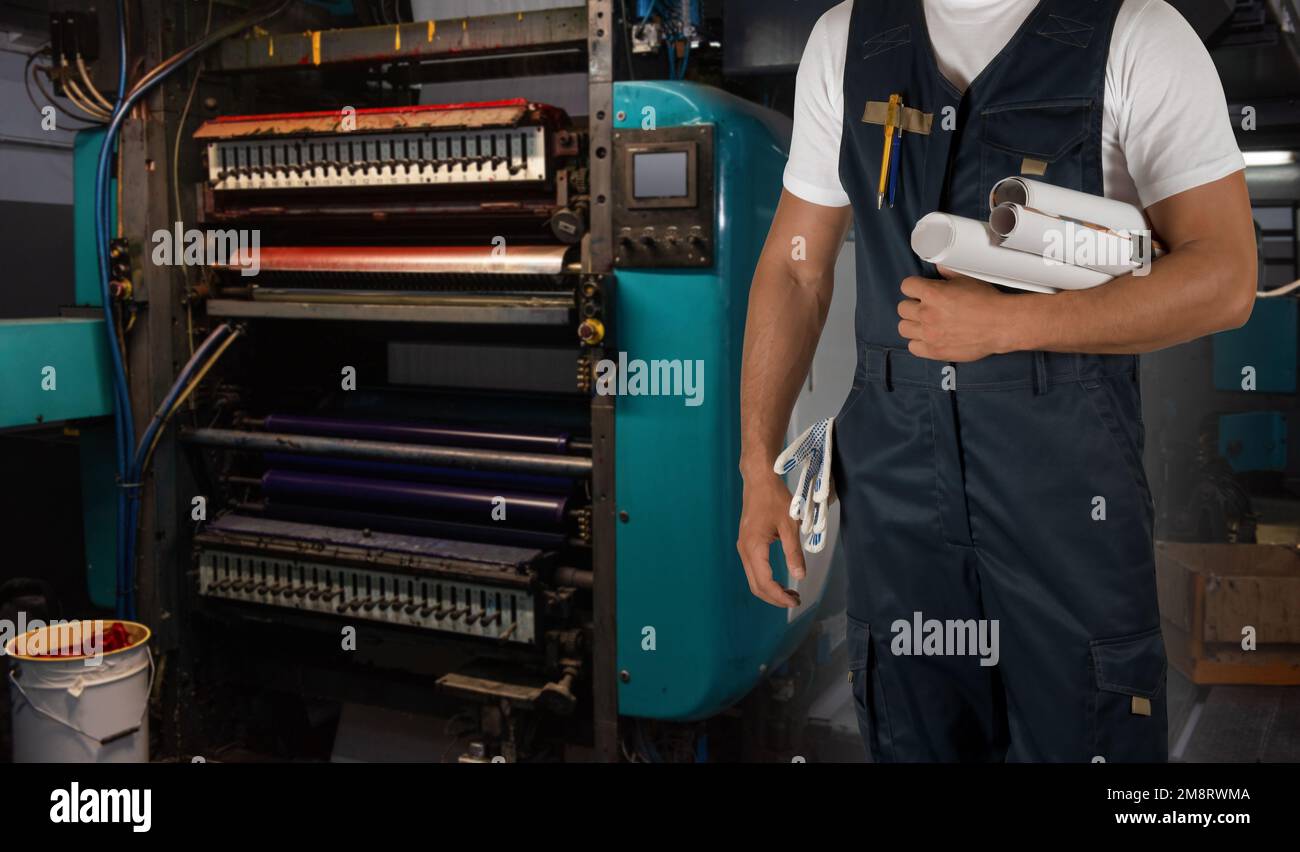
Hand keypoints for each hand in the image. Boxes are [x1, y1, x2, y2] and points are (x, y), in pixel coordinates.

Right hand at [736, 470, 803, 607]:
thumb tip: (799, 576)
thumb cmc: (775, 499)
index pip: (764, 582)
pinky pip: (753, 569)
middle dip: (775, 598)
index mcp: (754, 548)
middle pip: (756, 586)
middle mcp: (744, 551)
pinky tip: (780, 579)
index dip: (779, 596)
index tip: (795, 601)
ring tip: (790, 593)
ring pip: (753, 579)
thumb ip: (794, 552)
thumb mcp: (789, 525)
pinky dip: (766, 579)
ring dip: (771, 589)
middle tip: (795, 600)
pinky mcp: (746, 543)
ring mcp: (743, 547)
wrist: (759, 480)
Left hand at [897, 267, 1013, 361]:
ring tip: (924, 323)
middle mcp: (927, 314)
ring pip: (903, 328)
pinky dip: (918, 342)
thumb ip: (948, 274)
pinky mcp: (934, 351)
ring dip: (912, 324)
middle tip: (925, 307)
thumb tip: (938, 268)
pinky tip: (928, 337)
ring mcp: (929, 334)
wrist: (1001, 324)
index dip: (914, 287)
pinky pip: (912, 347)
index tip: (920, 290)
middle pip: (902, 308)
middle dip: (913, 305)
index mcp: (932, 293)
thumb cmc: (987, 301)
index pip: (906, 286)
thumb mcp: (967, 279)